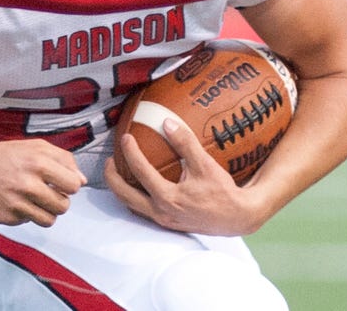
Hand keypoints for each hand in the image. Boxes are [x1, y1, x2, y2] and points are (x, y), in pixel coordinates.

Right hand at [0, 139, 86, 226]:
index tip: (59, 181)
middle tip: (46, 192)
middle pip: (64, 206)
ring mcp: (16, 203)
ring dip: (46, 211)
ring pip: (49, 220)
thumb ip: (63, 159)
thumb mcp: (35, 147)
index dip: (69, 184)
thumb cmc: (6, 155)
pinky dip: (25, 214)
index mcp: (38, 162)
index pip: (74, 186)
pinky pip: (29, 223)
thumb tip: (82, 181)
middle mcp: (28, 184)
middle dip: (59, 200)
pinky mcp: (7, 218)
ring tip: (34, 199)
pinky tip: (15, 201)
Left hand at [106, 119, 266, 235]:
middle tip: (108, 160)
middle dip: (111, 177)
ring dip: (120, 189)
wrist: (238, 217)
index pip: (140, 171)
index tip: (126, 137)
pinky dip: (134, 197)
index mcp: (167, 197)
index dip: (130, 152)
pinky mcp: (168, 223)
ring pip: (131, 205)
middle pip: (124, 195)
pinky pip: (142, 210)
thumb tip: (166, 123)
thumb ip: (185, 143)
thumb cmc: (223, 192)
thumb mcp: (205, 164)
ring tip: (117, 172)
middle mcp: (161, 211)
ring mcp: (163, 220)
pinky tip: (137, 186)